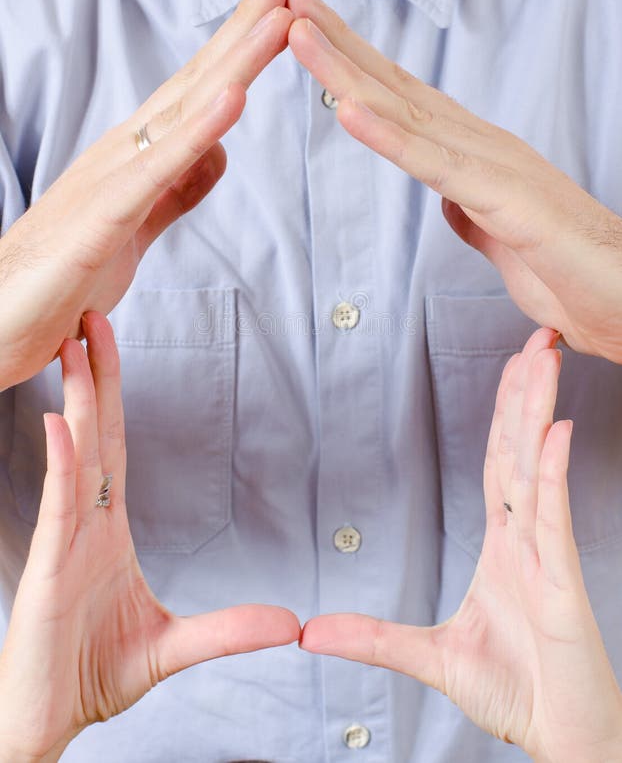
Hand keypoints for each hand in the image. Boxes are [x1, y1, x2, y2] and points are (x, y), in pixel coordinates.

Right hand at [0, 0, 295, 391]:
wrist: (1, 316)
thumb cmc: (65, 272)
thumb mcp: (138, 223)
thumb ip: (178, 187)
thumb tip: (219, 151)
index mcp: (141, 153)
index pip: (203, 87)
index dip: (246, 43)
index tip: (286, 0)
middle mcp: (127, 150)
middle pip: (200, 78)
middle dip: (249, 22)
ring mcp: (113, 175)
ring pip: (187, 109)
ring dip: (238, 59)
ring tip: (281, 12)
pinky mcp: (105, 215)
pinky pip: (160, 168)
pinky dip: (199, 130)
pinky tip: (233, 95)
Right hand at [0, 312, 299, 761]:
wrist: (44, 724)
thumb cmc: (91, 676)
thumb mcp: (173, 648)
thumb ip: (228, 631)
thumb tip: (290, 623)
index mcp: (105, 530)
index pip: (112, 448)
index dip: (112, 397)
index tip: (108, 348)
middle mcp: (83, 526)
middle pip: (92, 436)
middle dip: (93, 377)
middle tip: (92, 319)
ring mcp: (62, 545)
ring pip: (72, 459)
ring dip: (74, 402)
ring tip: (72, 350)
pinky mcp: (46, 573)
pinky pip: (56, 507)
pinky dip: (59, 464)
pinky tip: (59, 425)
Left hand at [287, 0, 621, 363]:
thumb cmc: (567, 271)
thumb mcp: (501, 238)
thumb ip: (471, 214)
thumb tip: (448, 201)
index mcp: (473, 154)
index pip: (402, 100)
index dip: (352, 62)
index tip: (307, 26)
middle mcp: (479, 145)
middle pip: (396, 88)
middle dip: (338, 42)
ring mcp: (492, 165)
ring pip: (405, 113)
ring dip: (347, 71)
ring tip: (299, 31)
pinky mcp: (504, 198)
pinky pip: (434, 166)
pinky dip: (388, 136)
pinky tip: (348, 107)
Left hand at [300, 328, 621, 762]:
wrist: (562, 740)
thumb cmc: (516, 693)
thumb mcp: (431, 658)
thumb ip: (374, 637)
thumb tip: (309, 633)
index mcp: (506, 546)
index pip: (504, 464)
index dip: (506, 415)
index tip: (513, 370)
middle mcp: (529, 540)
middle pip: (524, 451)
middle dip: (529, 394)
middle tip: (537, 341)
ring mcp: (548, 559)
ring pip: (540, 471)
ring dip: (539, 413)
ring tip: (545, 361)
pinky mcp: (563, 588)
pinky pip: (555, 521)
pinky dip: (555, 474)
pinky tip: (554, 432)